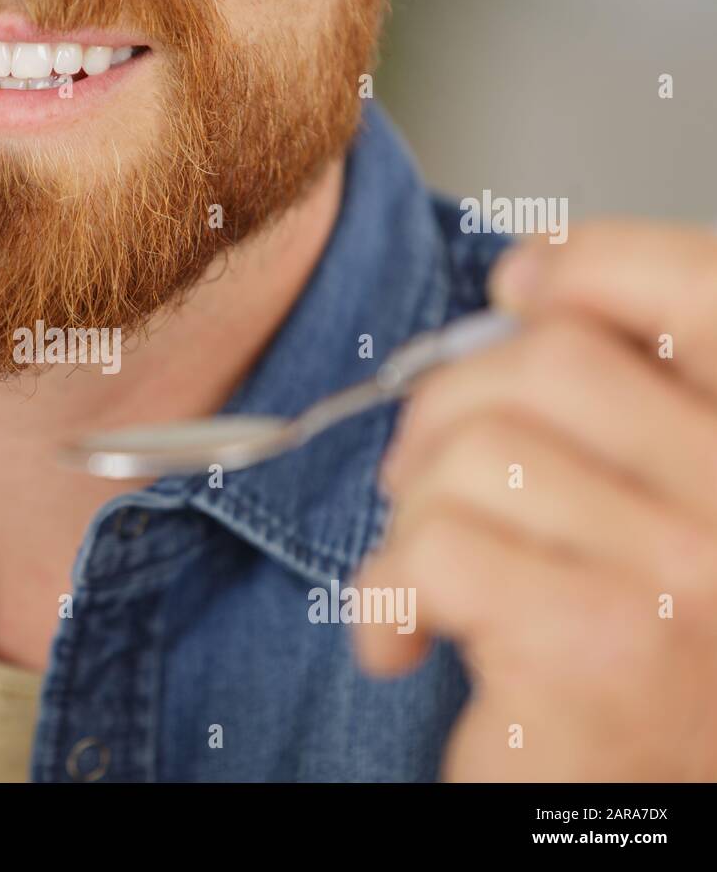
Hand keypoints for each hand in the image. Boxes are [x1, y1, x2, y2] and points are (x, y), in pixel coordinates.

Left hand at [354, 221, 716, 780]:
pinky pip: (433, 546)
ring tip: (426, 576)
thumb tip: (526, 286)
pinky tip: (404, 640)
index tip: (519, 286)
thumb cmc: (641, 664)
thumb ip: (625, 405)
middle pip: (550, 361)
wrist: (633, 805)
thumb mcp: (662, 511)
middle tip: (424, 477)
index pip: (701, 286)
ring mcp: (693, 574)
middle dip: (445, 410)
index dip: (593, 261)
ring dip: (412, 516)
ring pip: (474, 453)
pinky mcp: (600, 645)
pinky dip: (382, 593)